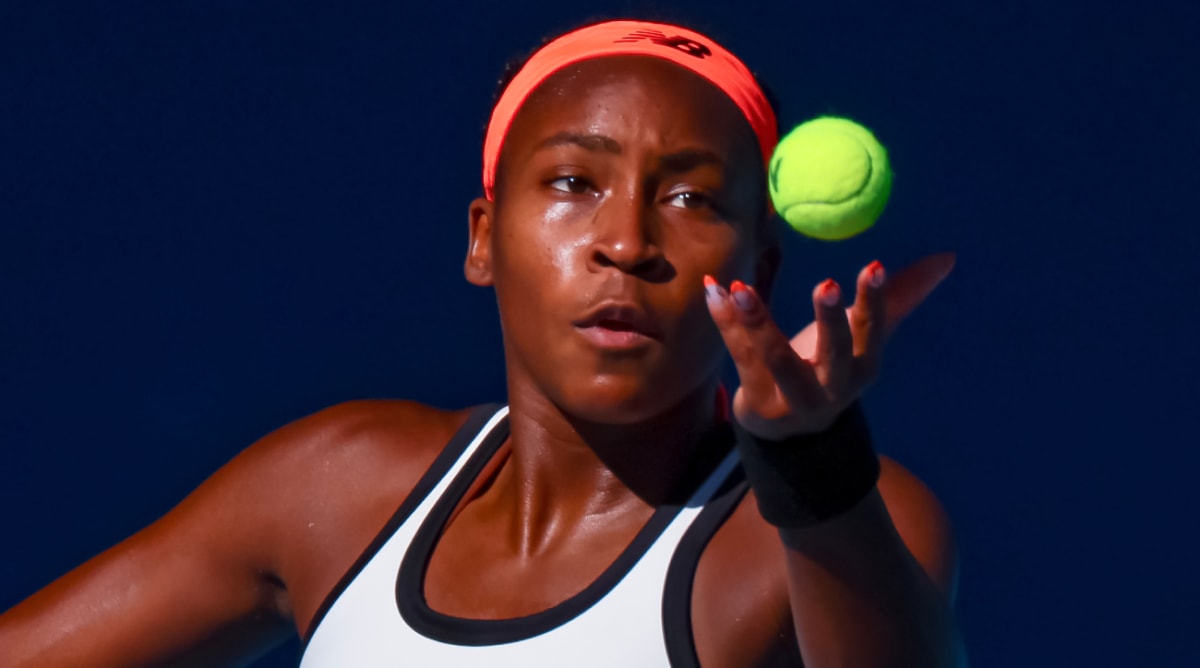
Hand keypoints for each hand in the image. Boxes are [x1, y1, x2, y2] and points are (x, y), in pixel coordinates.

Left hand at [705, 253, 954, 439]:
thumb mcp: (861, 339)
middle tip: (826, 284)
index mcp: (862, 369)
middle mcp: (832, 389)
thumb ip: (898, 297)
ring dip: (759, 322)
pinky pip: (739, 355)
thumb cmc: (826, 369)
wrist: (786, 434)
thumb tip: (946, 259)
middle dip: (831, 320)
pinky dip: (726, 320)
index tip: (872, 267)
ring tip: (743, 288)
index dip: (874, 301)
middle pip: (833, 353)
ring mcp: (792, 400)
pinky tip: (715, 288)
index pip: (872, 332)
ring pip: (776, 358)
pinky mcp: (757, 402)